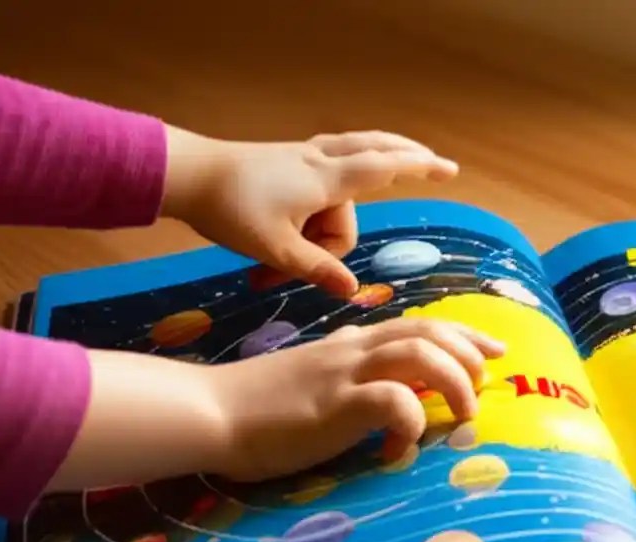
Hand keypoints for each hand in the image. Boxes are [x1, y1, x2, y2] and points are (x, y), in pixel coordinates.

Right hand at [48, 317, 503, 492]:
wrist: (209, 411)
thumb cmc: (256, 406)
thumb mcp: (313, 381)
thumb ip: (349, 378)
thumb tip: (386, 392)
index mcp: (350, 344)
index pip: (419, 324)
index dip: (464, 333)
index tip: (494, 351)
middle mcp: (354, 350)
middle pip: (429, 331)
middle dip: (470, 354)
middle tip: (484, 385)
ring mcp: (345, 375)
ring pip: (422, 355)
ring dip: (454, 383)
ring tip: (462, 415)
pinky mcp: (335, 405)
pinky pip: (394, 401)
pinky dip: (413, 422)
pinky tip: (402, 447)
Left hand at [159, 126, 458, 298]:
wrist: (185, 175)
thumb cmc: (229, 209)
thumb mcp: (274, 247)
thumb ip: (316, 270)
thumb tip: (353, 292)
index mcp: (325, 180)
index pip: (386, 167)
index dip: (421, 168)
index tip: (450, 169)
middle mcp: (320, 161)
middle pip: (376, 154)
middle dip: (405, 160)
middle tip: (432, 167)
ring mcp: (302, 157)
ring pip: (342, 185)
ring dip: (328, 227)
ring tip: (282, 269)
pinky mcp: (285, 161)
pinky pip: (325, 176)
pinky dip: (324, 204)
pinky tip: (309, 219)